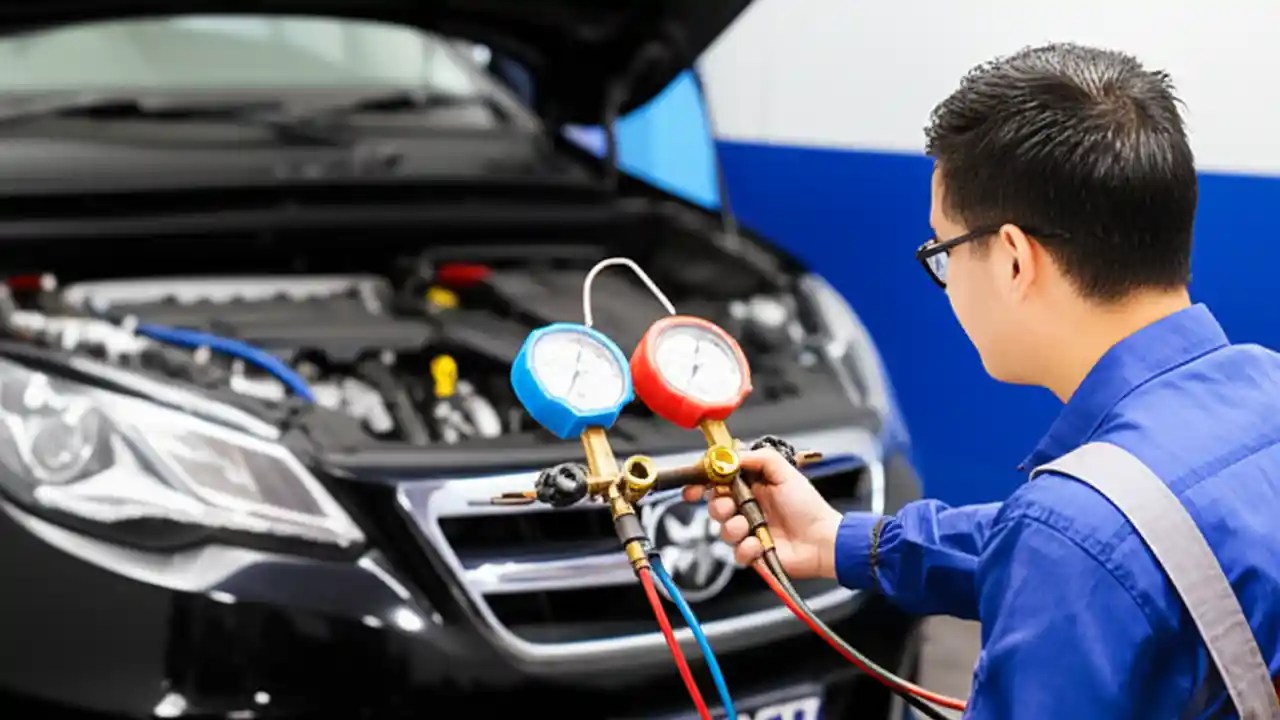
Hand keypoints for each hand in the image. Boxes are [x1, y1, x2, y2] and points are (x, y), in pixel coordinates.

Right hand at [682, 448, 842, 578]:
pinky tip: (760, 543)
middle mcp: (747, 508)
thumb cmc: (808, 507)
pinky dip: (746, 549)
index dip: (703, 482)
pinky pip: (736, 553)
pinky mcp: (752, 553)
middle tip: (729, 506)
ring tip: (749, 527)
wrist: (823, 541)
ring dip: (732, 527)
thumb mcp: (786, 472)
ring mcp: (748, 531)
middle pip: (714, 505)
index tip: (695, 485)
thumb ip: (760, 458)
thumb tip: (732, 455)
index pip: (719, 481)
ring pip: (722, 530)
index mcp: (752, 486)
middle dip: (717, 506)